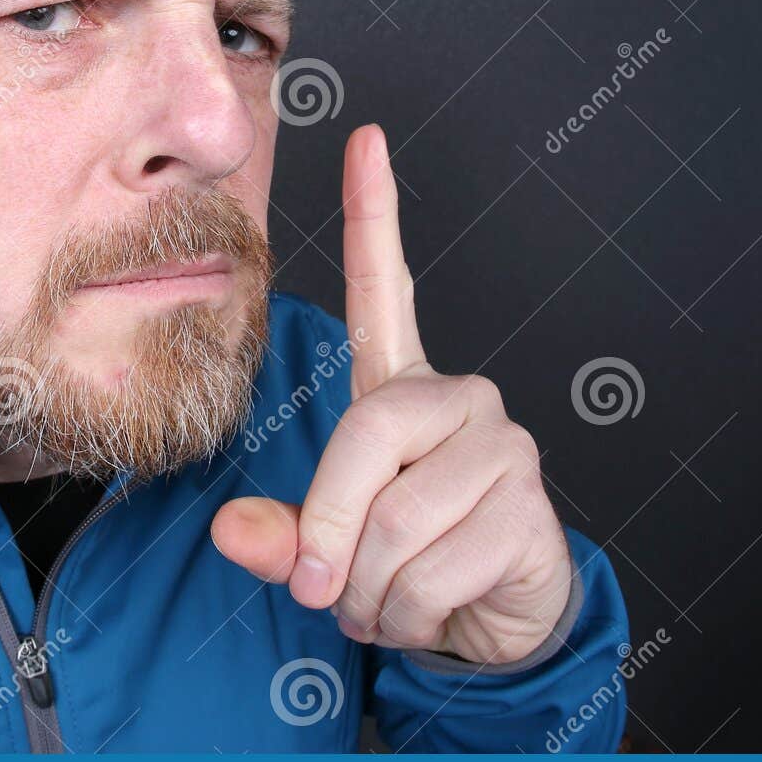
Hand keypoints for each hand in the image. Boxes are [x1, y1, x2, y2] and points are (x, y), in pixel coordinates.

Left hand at [212, 124, 572, 662]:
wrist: (491, 623)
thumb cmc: (401, 563)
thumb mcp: (325, 546)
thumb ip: (279, 534)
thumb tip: (234, 532)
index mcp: (400, 388)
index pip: (383, 290)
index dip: (374, 215)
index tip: (365, 138)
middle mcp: (456, 399)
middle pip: (364, 438)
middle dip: (329, 535)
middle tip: (326, 589)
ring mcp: (501, 446)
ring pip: (395, 525)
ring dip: (373, 592)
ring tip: (394, 597)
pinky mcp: (528, 506)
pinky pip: (433, 569)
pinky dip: (412, 614)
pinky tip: (439, 607)